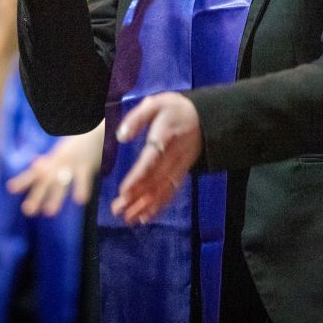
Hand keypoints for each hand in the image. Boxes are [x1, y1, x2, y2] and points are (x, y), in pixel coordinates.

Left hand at [6, 123, 103, 216]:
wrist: (94, 129)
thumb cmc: (79, 142)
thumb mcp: (62, 151)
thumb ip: (49, 160)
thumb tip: (36, 163)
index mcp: (53, 162)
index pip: (35, 173)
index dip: (22, 181)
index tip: (10, 188)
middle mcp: (59, 165)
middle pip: (45, 182)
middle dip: (36, 196)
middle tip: (27, 210)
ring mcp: (71, 165)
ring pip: (61, 183)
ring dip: (55, 198)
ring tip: (49, 213)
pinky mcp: (86, 165)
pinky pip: (83, 179)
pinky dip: (81, 189)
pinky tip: (80, 200)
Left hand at [111, 92, 201, 224]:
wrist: (205, 115)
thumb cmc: (175, 108)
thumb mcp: (155, 103)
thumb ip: (137, 118)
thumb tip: (121, 136)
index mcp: (164, 137)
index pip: (150, 161)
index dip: (138, 177)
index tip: (124, 192)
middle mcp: (173, 155)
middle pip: (155, 180)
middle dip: (136, 198)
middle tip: (117, 211)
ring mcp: (180, 166)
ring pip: (163, 189)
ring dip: (146, 206)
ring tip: (129, 219)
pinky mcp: (183, 171)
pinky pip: (171, 191)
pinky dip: (159, 205)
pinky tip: (147, 216)